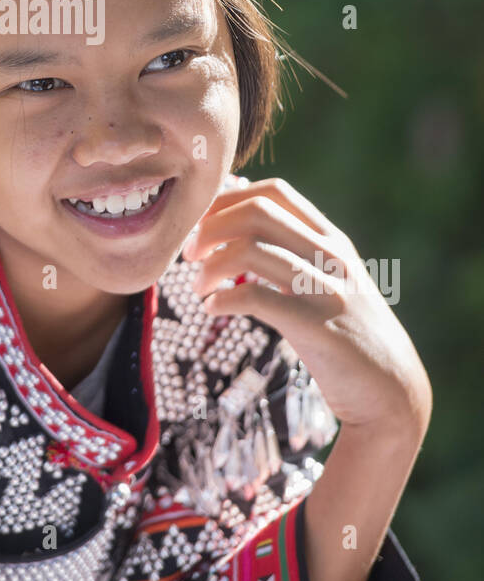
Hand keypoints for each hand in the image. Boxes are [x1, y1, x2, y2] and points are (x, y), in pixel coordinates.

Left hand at [181, 176, 431, 439]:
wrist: (391, 389)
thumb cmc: (346, 332)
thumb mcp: (329, 281)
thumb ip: (294, 252)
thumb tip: (235, 224)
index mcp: (331, 239)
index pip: (274, 191)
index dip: (228, 199)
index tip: (202, 224)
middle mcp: (331, 256)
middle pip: (258, 212)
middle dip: (211, 227)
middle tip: (189, 254)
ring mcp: (326, 289)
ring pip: (252, 250)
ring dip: (210, 266)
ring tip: (199, 288)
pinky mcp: (317, 326)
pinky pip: (257, 297)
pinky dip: (223, 298)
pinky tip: (213, 308)